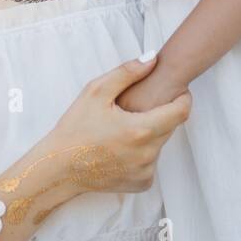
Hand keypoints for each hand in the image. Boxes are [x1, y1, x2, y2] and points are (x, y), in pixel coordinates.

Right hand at [42, 54, 191, 195]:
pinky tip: (121, 147)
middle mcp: (148, 154)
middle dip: (161, 114)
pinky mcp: (142, 183)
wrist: (59, 168)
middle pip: (171, 126)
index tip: (174, 91)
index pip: (181, 110)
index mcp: (141, 130)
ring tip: (123, 129)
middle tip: (136, 108)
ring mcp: (146, 171)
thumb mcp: (96, 92)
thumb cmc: (75, 128)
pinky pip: (151, 162)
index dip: (182, 97)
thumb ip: (127, 72)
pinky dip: (142, 153)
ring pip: (160, 144)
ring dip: (150, 134)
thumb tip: (153, 58)